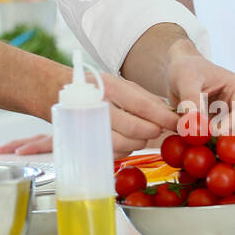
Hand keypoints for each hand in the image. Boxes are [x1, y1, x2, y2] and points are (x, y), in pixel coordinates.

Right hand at [0, 72, 180, 157]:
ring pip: (128, 143)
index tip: (177, 123)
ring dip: (140, 140)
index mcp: (111, 88)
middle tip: (158, 128)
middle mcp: (101, 106)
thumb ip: (144, 98)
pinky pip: (116, 151)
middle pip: (137, 129)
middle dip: (152, 131)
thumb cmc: (94, 86)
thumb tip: (170, 113)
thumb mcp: (120, 83)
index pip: (144, 106)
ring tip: (141, 131)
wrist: (57, 91)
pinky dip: (127, 147)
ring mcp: (93, 125)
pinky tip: (126, 137)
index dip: (164, 117)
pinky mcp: (88, 140)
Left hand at [164, 47, 234, 133]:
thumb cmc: (185, 67)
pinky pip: (208, 136)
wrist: (177, 70)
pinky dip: (198, 137)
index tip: (213, 132)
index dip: (230, 124)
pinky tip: (186, 135)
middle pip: (233, 127)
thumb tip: (194, 122)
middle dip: (216, 135)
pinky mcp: (213, 123)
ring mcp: (225, 115)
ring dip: (206, 138)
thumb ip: (191, 99)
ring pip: (220, 134)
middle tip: (199, 139)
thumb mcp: (186, 79)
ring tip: (188, 135)